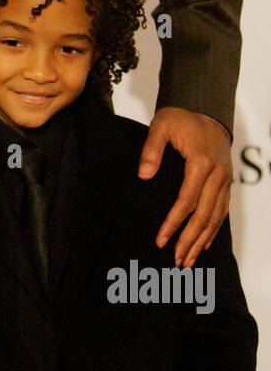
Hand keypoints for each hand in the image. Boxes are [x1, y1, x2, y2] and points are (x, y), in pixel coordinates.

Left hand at [138, 107, 231, 266]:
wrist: (205, 109)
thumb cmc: (181, 119)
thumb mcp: (161, 126)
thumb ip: (151, 149)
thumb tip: (144, 174)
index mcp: (201, 162)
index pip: (186, 200)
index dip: (173, 222)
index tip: (160, 240)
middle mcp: (217, 174)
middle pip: (203, 215)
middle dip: (189, 240)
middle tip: (176, 261)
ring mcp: (224, 180)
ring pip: (215, 217)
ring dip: (201, 241)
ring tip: (187, 261)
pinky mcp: (226, 182)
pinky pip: (222, 210)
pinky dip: (214, 230)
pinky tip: (203, 245)